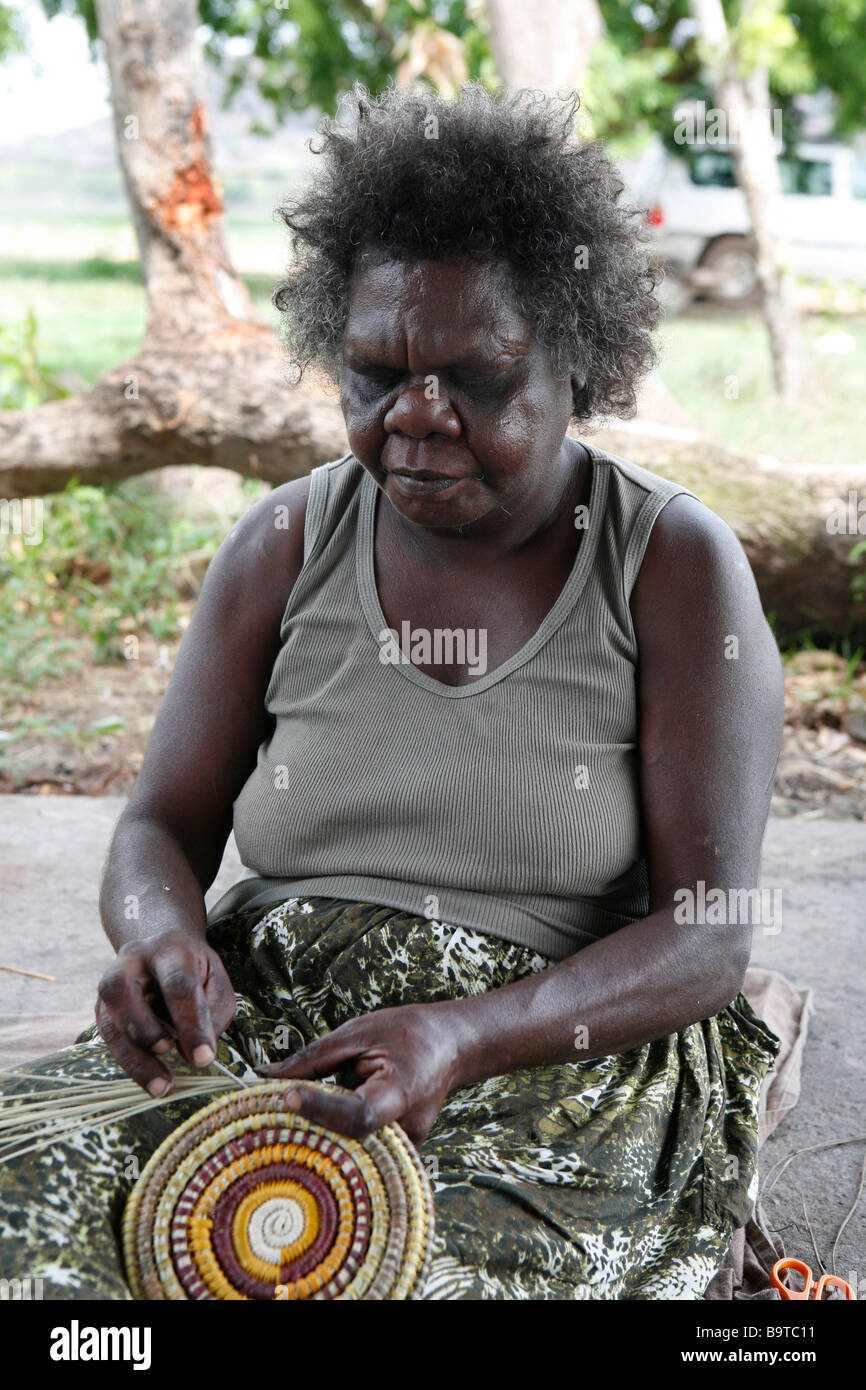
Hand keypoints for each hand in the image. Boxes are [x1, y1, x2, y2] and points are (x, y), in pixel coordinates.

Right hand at [95, 929, 235, 1096]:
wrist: (161, 950)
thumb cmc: (194, 970)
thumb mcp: (217, 980)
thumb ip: (215, 1012)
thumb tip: (199, 1052)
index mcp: (169, 948)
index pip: (177, 983)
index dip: (191, 1023)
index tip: (204, 1058)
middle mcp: (131, 960)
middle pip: (122, 990)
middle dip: (145, 1029)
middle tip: (169, 1053)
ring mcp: (110, 982)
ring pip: (108, 1019)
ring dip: (134, 1058)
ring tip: (162, 1087)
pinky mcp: (102, 1007)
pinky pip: (108, 1038)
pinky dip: (129, 1063)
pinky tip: (150, 1080)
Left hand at [256, 1002, 459, 1144]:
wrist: (450, 1045)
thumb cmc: (406, 1033)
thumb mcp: (358, 1033)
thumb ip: (314, 1059)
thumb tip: (267, 1077)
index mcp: (401, 1093)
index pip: (357, 1116)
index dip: (321, 1110)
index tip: (288, 1095)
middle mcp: (405, 1130)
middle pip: (348, 1142)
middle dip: (307, 1128)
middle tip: (276, 1109)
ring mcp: (404, 1147)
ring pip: (350, 1151)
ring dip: (317, 1135)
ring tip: (294, 1114)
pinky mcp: (397, 1154)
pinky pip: (358, 1150)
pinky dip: (333, 1136)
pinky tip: (318, 1121)